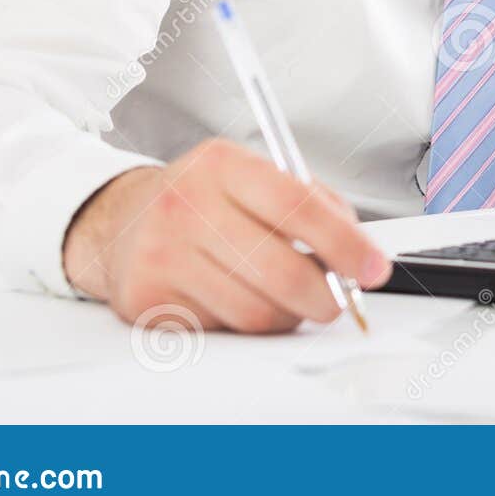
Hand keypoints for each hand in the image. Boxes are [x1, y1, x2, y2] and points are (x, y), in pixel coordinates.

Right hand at [62, 138, 390, 332]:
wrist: (121, 221)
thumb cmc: (204, 199)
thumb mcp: (255, 176)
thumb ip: (315, 205)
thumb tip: (361, 255)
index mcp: (222, 165)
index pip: (297, 206)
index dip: (345, 243)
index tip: (374, 268)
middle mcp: (186, 206)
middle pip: (280, 271)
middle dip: (325, 295)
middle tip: (339, 299)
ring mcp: (161, 255)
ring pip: (255, 312)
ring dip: (287, 314)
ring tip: (285, 295)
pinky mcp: (147, 301)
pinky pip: (223, 330)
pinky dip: (245, 324)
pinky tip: (237, 297)